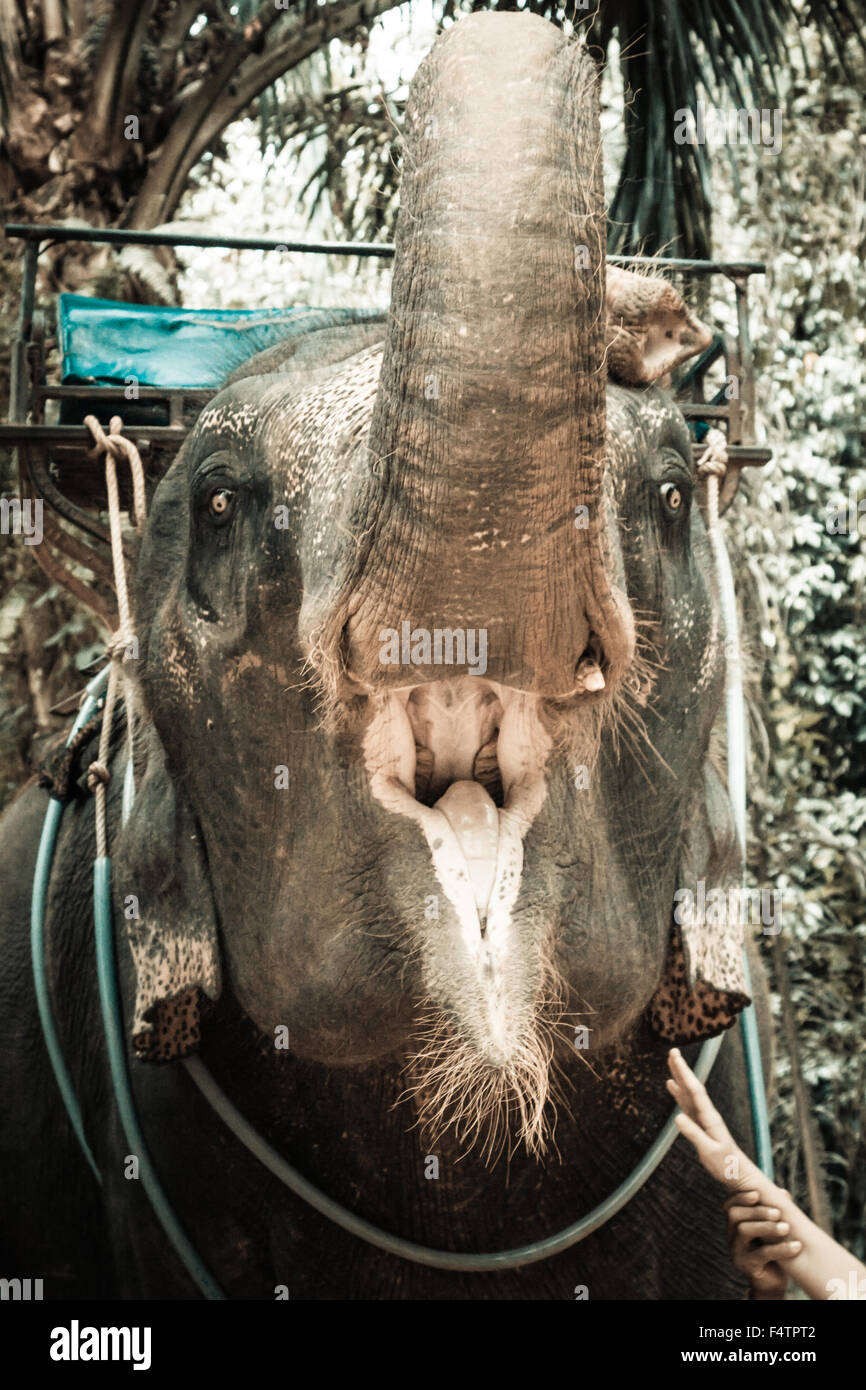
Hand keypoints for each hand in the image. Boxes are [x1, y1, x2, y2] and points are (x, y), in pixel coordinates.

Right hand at [666, 1047, 760, 1191]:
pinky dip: (678, 1092)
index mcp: (710, 1118)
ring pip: (688, 1093)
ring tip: (671, 1061)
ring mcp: (703, 1118)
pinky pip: (686, 1103)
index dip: (684, 1073)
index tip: (675, 1057)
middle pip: (692, 1087)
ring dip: (680, 1077)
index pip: (695, 1091)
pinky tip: (672, 1086)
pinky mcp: (700, 1125)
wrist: (739, 1175)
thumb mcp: (709, 1152)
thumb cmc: (727, 1166)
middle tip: (672, 1051)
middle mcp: (707, 1114)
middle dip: (682, 1069)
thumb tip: (676, 1117)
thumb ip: (694, 1134)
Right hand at [725, 1191, 800, 1298]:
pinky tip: (796, 1246)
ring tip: (786, 1228)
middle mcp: (730, 1236)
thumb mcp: (771, 1229)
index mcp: (734, 1224)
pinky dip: (780, 1249)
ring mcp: (736, 1252)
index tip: (757, 1194)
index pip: (729, 1204)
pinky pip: (761, 1254)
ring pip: (744, 1231)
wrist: (772, 1282)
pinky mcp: (746, 1267)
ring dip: (767, 1227)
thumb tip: (783, 1192)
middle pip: (734, 1215)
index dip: (740, 1197)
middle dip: (757, 1211)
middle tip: (778, 1213)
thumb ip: (774, 1210)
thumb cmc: (772, 1250)